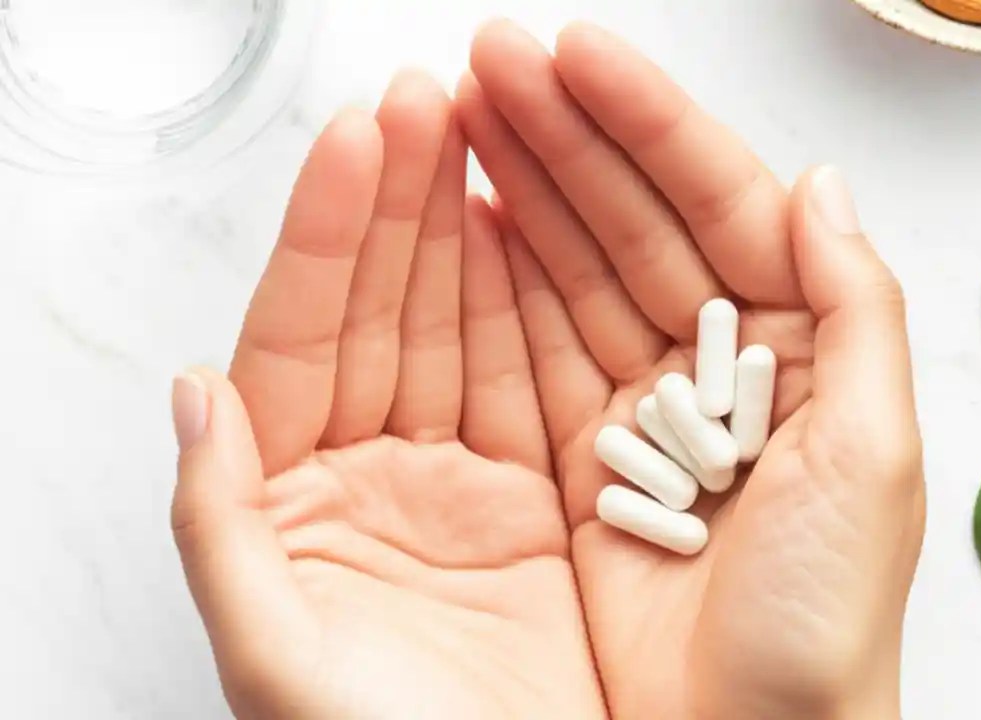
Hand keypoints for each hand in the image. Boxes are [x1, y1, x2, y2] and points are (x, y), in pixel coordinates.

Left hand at [170, 72, 604, 719]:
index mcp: (292, 502)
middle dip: (405, 202)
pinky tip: (531, 235)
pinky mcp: (536, 499)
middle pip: (384, 310)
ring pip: (458, 327)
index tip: (362, 142)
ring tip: (484, 135)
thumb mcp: (274, 658)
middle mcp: (371, 476)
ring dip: (468, 230)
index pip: (301, 338)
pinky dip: (533, 305)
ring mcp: (459, 481)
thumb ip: (223, 523)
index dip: (332, 234)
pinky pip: (530, 379)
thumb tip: (195, 394)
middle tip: (434, 102)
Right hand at [462, 21, 925, 719]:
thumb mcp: (874, 453)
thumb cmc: (828, 620)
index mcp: (802, 349)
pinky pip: (535, 352)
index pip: (719, 205)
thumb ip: (856, 308)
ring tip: (463, 111)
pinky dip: (499, 285)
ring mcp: (648, 411)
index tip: (580, 55)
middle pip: (636, 222)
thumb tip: (821, 183)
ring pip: (578, 272)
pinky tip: (467, 221)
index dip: (650, 125)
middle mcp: (723, 369)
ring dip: (526, 190)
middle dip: (568, 136)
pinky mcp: (587, 462)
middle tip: (494, 59)